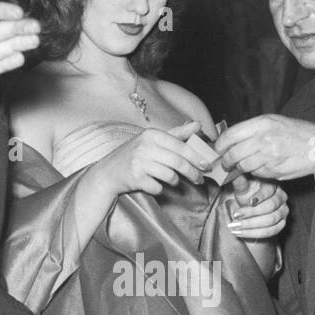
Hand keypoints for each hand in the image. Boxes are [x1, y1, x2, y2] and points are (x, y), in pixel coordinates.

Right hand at [92, 121, 213, 196]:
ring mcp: (139, 163)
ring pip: (170, 175)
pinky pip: (158, 187)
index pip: (180, 146)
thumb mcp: (153, 140)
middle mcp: (145, 146)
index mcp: (151, 134)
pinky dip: (160, 189)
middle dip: (192, 173)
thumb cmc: (134, 155)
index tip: (206, 165)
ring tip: (173, 181)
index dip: (196, 157)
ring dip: (175, 181)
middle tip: (200, 179)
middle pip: (178, 162)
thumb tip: (198, 125)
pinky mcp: (135, 179)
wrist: (108, 173)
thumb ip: (176, 134)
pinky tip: (155, 185)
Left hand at [213, 115, 314, 181]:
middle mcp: (263, 138)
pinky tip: (260, 168)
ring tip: (242, 167)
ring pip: (242, 165)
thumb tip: (231, 139)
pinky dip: (254, 173)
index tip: (218, 149)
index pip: (230, 135)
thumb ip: (253, 130)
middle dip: (226, 161)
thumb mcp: (274, 122)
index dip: (220, 145)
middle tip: (225, 163)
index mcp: (262, 123)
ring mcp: (268, 155)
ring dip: (239, 168)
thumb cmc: (297, 133)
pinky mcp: (273, 170)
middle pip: (233, 153)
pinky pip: (256, 173)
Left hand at [224, 174, 287, 240]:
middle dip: (251, 213)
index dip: (259, 196)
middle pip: (270, 207)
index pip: (269, 189)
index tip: (247, 202)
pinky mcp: (281, 224)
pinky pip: (270, 231)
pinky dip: (254, 234)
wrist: (249, 212)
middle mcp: (282, 197)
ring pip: (270, 220)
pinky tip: (240, 233)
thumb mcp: (242, 189)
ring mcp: (283, 212)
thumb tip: (234, 171)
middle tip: (236, 216)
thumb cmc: (247, 197)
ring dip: (251, 225)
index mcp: (273, 185)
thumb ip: (239, 181)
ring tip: (235, 226)